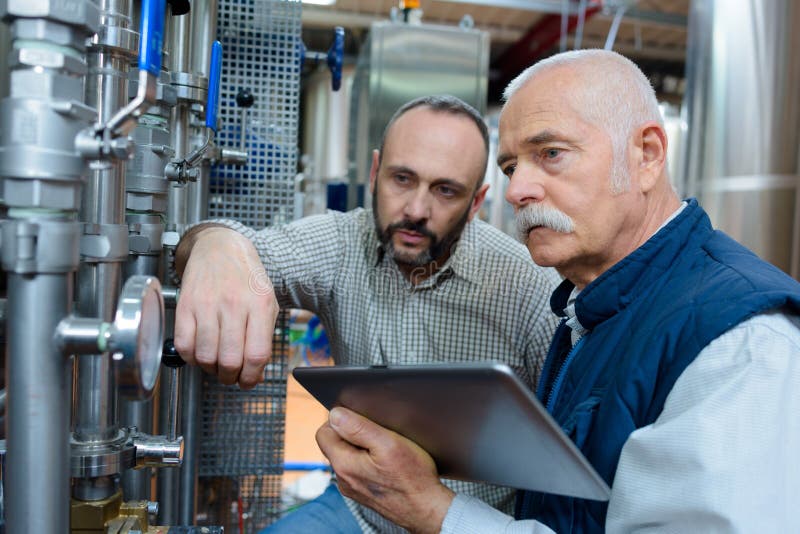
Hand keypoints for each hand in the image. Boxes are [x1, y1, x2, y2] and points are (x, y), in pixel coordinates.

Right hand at [174, 226, 278, 387]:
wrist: (220, 247)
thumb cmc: (246, 277)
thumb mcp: (267, 302)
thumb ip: (264, 336)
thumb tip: (255, 372)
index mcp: (259, 304)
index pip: (256, 354)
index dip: (252, 377)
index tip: (248, 380)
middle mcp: (233, 303)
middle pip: (230, 360)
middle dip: (231, 377)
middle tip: (231, 375)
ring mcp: (207, 304)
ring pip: (205, 356)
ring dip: (210, 369)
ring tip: (216, 362)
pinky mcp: (185, 305)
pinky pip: (184, 345)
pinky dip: (191, 357)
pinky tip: (200, 351)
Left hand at [316, 407, 454, 533]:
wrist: (428, 509)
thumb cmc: (413, 478)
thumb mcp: (388, 443)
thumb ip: (358, 427)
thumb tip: (335, 414)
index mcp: (344, 465)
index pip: (323, 433)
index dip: (341, 421)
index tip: (363, 420)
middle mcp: (343, 479)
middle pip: (335, 444)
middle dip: (353, 434)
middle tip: (379, 435)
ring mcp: (353, 488)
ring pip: (347, 456)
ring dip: (362, 447)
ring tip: (386, 449)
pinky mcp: (364, 492)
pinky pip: (358, 469)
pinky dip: (369, 461)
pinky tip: (388, 463)